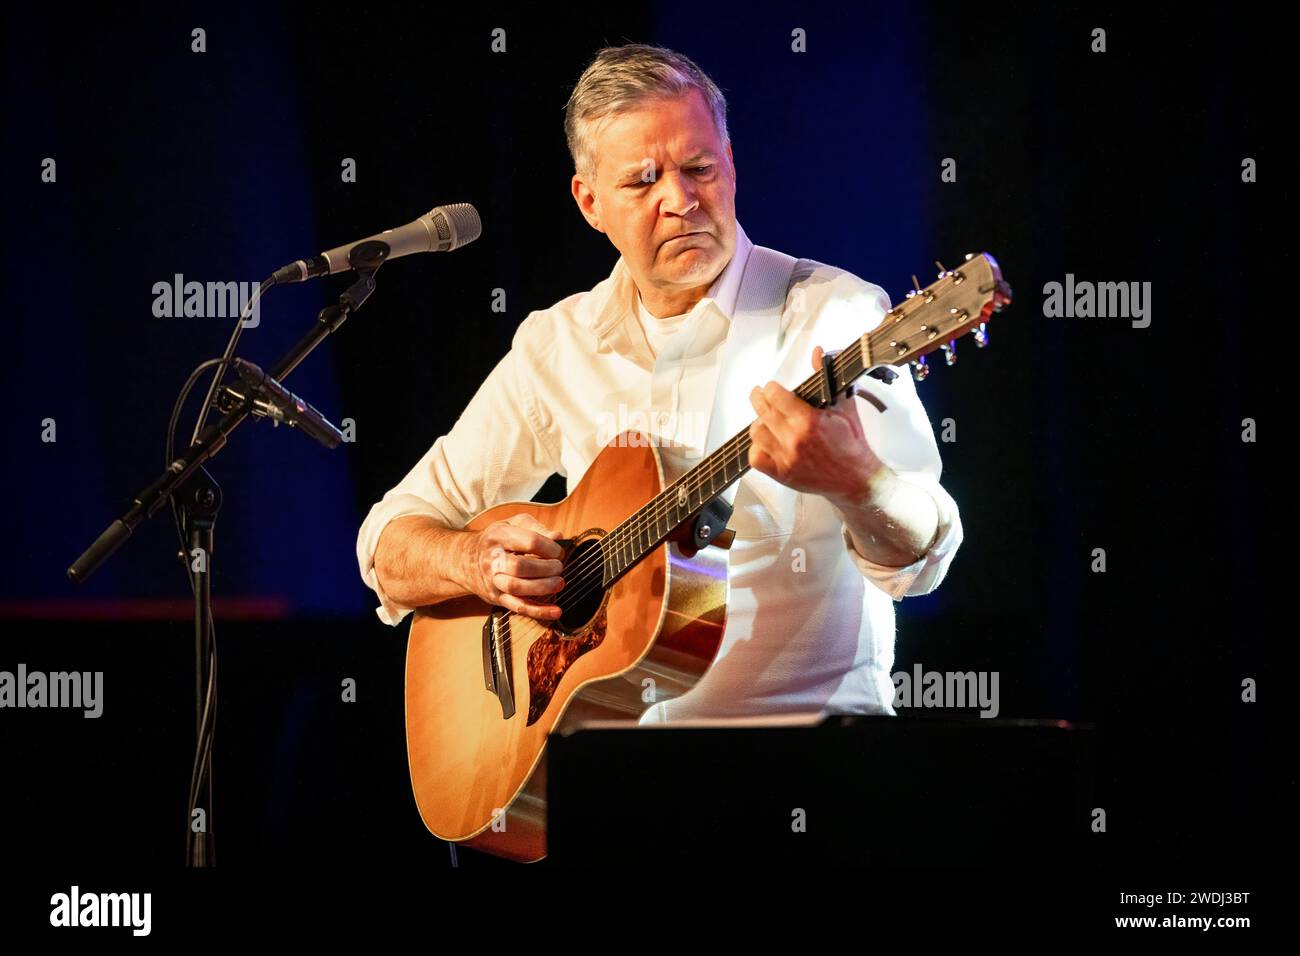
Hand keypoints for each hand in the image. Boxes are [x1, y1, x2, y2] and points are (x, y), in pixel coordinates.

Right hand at [468, 513, 565, 620]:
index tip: (558, 551)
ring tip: (558, 583)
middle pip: (520, 566)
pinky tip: (555, 611)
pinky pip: (518, 607)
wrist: (466, 559)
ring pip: (517, 588)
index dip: (550, 547)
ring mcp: (493, 580)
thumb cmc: (496, 540)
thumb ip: (537, 528)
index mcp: (499, 536)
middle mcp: (493, 559)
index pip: (529, 541)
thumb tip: (558, 537)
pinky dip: (539, 611)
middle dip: (546, 568)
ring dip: (543, 587)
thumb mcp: (514, 524)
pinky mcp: (497, 597)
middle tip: (558, 567)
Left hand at [747, 345, 892, 505]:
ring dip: (759, 423)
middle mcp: (795, 439)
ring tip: (766, 419)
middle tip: (760, 395)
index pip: (775, 395)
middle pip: (762, 411)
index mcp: (809, 421)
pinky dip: (757, 449)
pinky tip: (766, 443)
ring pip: (756, 433)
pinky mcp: (782, 474)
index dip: (771, 388)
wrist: (857, 479)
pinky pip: (756, 459)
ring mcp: (786, 458)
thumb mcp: (843, 406)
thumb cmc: (852, 443)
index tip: (773, 387)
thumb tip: (818, 352)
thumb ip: (827, 377)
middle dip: (759, 398)